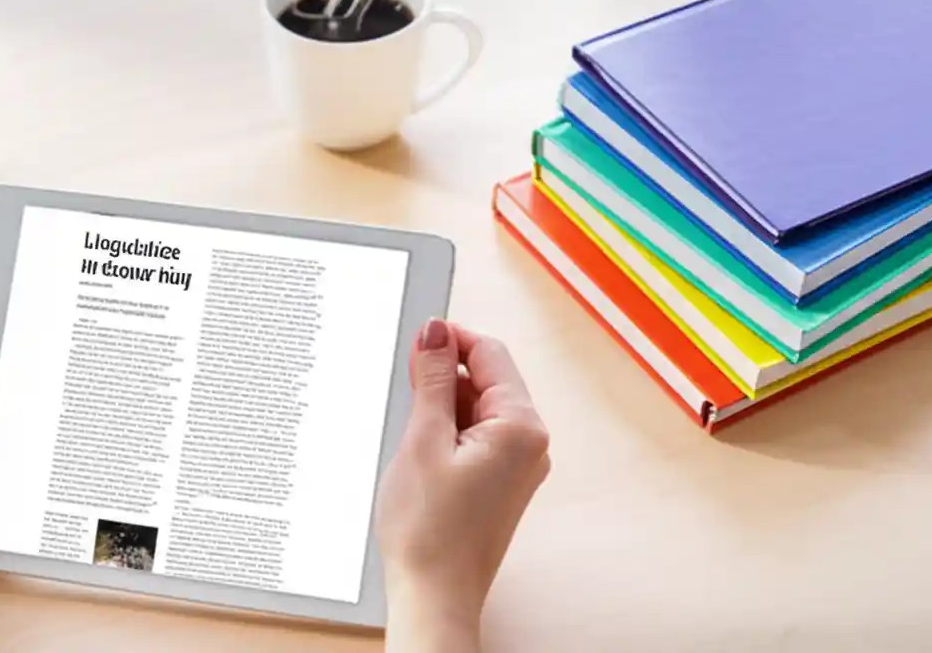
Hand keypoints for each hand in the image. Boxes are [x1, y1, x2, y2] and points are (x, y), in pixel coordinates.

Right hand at [376, 320, 548, 652]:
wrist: (434, 598)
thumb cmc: (428, 532)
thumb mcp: (423, 440)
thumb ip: (431, 380)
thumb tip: (435, 333)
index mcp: (521, 427)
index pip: (490, 354)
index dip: (450, 340)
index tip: (415, 338)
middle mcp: (530, 444)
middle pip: (487, 380)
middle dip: (444, 376)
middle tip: (401, 387)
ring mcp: (518, 466)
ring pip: (479, 409)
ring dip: (442, 406)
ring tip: (408, 431)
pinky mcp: (501, 483)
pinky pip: (477, 437)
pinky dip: (447, 431)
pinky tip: (419, 449)